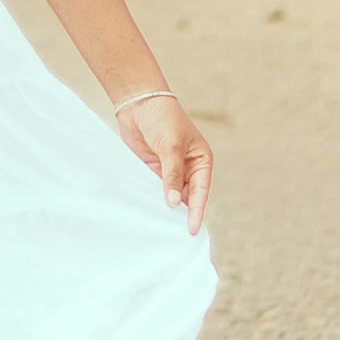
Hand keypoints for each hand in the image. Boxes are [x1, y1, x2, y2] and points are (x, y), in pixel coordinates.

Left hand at [111, 84, 210, 222]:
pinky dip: (155, 200)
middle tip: (179, 236)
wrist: (138, 102)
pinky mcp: (154, 169)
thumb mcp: (170, 146)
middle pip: (188, 197)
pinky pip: (156, 189)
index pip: (201, 191)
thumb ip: (172, 175)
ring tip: (165, 230)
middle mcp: (189, 168)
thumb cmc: (162, 118)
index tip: (191, 229)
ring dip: (168, 209)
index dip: (196, 211)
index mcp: (201, 161)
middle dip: (184, 214)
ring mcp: (170, 170)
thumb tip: (173, 203)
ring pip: (172, 195)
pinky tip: (151, 213)